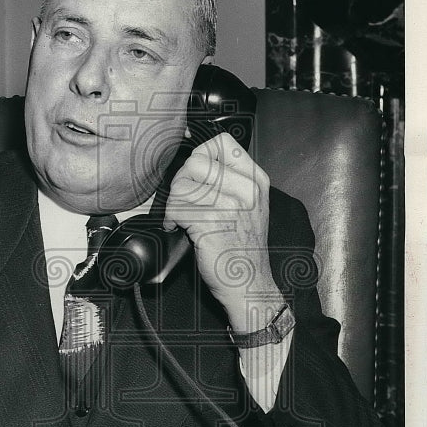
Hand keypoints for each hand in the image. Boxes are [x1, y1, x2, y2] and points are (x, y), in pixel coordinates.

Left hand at [164, 131, 284, 330]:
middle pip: (196, 162)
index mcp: (256, 180)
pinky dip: (171, 219)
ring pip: (182, 185)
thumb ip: (231, 182)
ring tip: (181, 217)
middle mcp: (246, 188)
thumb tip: (196, 162)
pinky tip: (179, 229)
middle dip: (181, 182)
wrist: (249, 284)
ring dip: (174, 203)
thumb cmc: (243, 250)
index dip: (199, 154)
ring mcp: (230, 204)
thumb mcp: (250, 208)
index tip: (192, 173)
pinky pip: (176, 207)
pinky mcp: (211, 221)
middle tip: (182, 200)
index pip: (221, 143)